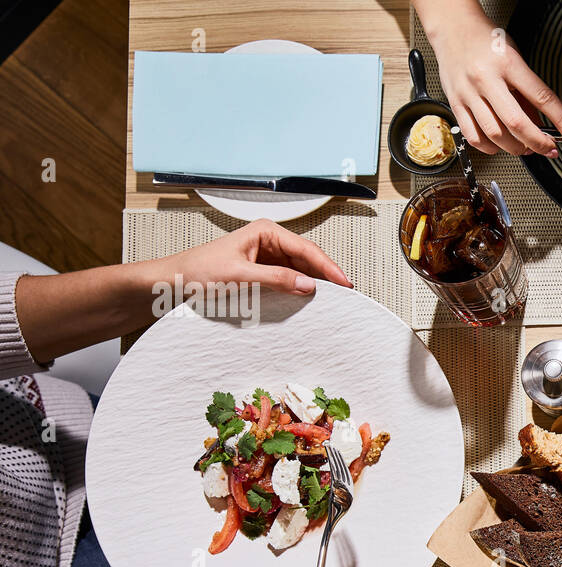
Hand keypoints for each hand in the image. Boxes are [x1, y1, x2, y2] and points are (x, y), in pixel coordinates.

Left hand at [165, 218, 351, 295]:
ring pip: (300, 268)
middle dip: (325, 274)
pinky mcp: (263, 271)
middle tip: (345, 293)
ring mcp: (267, 256)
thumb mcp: (239, 276)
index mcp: (264, 231)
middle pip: (307, 257)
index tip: (343, 283)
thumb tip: (307, 284)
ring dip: (314, 282)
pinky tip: (309, 298)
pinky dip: (300, 287)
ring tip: (332, 298)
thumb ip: (275, 279)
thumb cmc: (198, 271)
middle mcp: (268, 240)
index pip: (305, 248)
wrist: (176, 281)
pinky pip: (289, 278)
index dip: (327, 267)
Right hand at [424, 2, 561, 155]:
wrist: (453, 28)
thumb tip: (542, 124)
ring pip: (494, 135)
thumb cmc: (486, 41)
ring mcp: (468, 92)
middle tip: (549, 148)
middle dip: (538, 142)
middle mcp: (486, 78)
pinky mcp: (455, 103)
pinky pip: (474, 137)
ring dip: (515, 148)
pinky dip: (490, 148)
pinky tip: (499, 144)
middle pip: (516, 123)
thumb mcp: (515, 58)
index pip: (542, 97)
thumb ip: (527, 92)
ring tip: (525, 147)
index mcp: (507, 63)